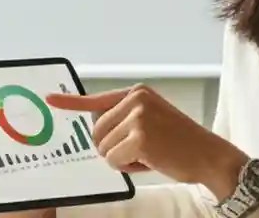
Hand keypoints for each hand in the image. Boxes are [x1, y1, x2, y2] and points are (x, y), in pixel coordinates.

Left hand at [46, 85, 249, 200]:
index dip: (71, 102)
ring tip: (149, 154)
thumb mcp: (151, 119)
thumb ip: (124, 120)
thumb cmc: (180, 143)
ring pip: (103, 147)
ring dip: (120, 158)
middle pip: (96, 130)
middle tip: (139, 150)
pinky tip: (150, 161)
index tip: (49, 99)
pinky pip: (112, 159)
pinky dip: (127, 167)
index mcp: (138, 92)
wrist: (209, 155)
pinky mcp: (139, 136)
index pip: (97, 99)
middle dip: (111, 147)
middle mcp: (136, 99)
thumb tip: (95, 131)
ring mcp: (138, 116)